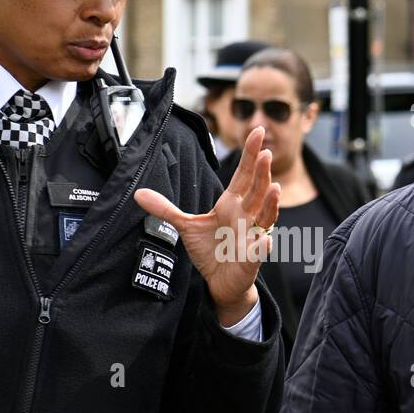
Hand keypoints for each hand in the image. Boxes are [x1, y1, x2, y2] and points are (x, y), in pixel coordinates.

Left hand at [134, 126, 279, 325]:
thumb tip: (139, 193)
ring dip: (271, 204)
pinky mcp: (251, 259)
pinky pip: (258, 252)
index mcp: (233, 204)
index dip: (250, 154)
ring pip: (265, 217)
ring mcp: (251, 236)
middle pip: (257, 190)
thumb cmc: (210, 250)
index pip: (244, 174)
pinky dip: (261, 247)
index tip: (257, 131)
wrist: (219, 281)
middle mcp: (247, 216)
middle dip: (262, 172)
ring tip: (274, 188)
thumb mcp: (185, 226)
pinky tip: (263, 241)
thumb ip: (165, 209)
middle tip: (266, 152)